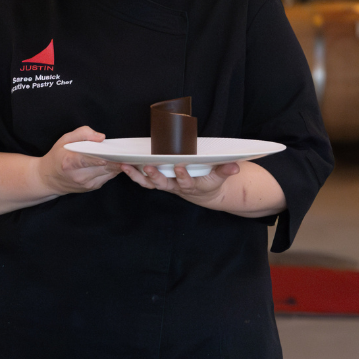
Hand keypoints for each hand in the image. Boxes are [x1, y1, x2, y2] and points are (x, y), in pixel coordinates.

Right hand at [36, 126, 122, 195]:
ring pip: (108, 173)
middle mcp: (78, 176)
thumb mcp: (65, 139)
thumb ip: (82, 133)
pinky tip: (116, 161)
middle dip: (115, 160)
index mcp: (69, 162)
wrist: (49, 179)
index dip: (96, 160)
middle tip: (127, 152)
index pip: (84, 161)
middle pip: (101, 167)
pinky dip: (113, 169)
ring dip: (117, 164)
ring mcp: (86, 184)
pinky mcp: (92, 187)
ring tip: (126, 156)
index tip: (107, 158)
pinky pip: (108, 177)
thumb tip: (100, 137)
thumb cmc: (57, 156)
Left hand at [119, 160, 240, 207]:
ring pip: (149, 183)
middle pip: (163, 184)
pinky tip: (123, 165)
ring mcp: (165, 185)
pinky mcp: (157, 181)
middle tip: (149, 167)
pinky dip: (132, 174)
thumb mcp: (219, 177)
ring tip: (126, 166)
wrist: (203, 193)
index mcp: (190, 185)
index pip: (186, 182)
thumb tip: (236, 165)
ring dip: (137, 176)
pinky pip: (143, 180)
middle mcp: (175, 187)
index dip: (182, 176)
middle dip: (155, 176)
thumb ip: (225, 170)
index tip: (179, 166)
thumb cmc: (210, 181)